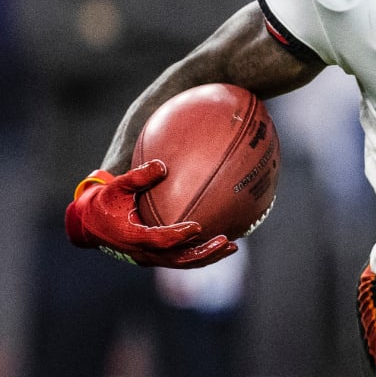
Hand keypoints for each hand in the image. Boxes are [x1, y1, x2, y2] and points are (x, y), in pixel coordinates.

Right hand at [65, 160, 236, 267]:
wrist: (90, 224)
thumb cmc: (105, 202)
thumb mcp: (116, 187)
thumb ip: (137, 176)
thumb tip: (162, 165)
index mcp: (132, 237)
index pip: (159, 240)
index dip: (178, 235)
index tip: (197, 226)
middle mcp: (143, 252)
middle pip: (177, 259)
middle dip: (203, 252)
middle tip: (226, 241)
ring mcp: (150, 256)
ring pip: (182, 262)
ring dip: (207, 256)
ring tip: (232, 247)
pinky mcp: (156, 255)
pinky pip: (180, 259)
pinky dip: (199, 254)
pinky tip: (220, 245)